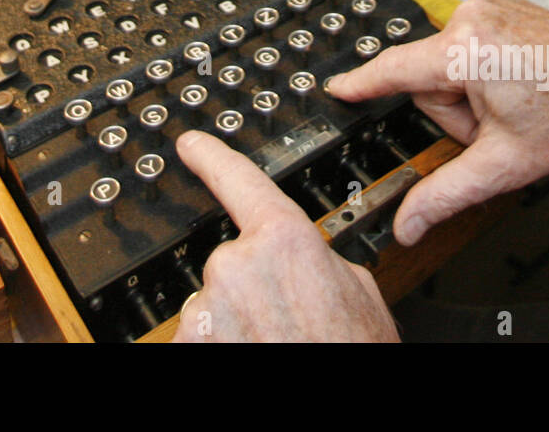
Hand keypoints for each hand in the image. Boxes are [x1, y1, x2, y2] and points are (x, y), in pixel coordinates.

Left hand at [171, 130, 398, 342]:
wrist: (336, 414)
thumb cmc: (354, 353)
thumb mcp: (359, 294)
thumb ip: (321, 260)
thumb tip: (310, 258)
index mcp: (284, 240)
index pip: (240, 182)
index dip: (211, 157)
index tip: (190, 144)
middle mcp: (236, 265)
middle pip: (232, 262)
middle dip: (254, 288)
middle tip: (287, 320)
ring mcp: (208, 308)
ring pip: (215, 305)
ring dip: (237, 325)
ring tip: (275, 343)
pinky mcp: (189, 343)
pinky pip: (200, 337)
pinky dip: (220, 346)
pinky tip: (254, 353)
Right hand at [326, 0, 548, 245]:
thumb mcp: (504, 165)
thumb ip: (445, 194)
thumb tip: (408, 222)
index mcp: (467, 51)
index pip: (395, 70)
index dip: (361, 83)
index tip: (336, 87)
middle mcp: (473, 18)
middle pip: (430, 78)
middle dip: (457, 110)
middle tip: (497, 125)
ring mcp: (489, 7)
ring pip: (450, 63)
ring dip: (472, 92)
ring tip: (514, 103)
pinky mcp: (502, 6)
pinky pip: (471, 46)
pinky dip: (487, 70)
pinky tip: (520, 84)